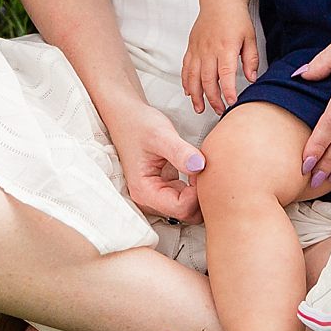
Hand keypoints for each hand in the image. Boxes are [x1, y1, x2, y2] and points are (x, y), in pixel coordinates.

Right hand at [107, 102, 205, 224]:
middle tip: (203, 170)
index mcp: (145, 192)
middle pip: (187, 214)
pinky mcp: (164, 188)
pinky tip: (194, 169)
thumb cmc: (138, 125)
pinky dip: (195, 186)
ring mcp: (156, 195)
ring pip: (189, 208)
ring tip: (197, 167)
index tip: (200, 170)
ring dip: (198, 191)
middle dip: (200, 196)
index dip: (198, 192)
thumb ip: (180, 152)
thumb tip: (200, 166)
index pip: (182, 209)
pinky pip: (186, 197)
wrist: (127, 116)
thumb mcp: (161, 135)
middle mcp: (149, 199)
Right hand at [182, 0, 257, 114]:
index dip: (228, 90)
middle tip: (219, 110)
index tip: (232, 102)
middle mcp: (209, 49)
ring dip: (195, 94)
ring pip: (193, 76)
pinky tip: (189, 92)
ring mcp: (198, 49)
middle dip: (212, 98)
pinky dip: (186, 81)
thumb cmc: (236, 18)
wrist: (219, 0)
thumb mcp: (250, 37)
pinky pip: (185, 67)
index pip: (225, 74)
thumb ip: (251, 59)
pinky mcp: (191, 47)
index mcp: (226, 47)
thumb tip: (252, 78)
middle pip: (207, 79)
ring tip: (199, 108)